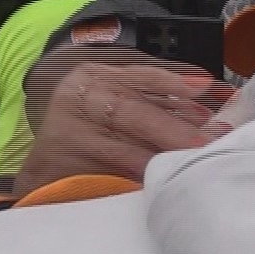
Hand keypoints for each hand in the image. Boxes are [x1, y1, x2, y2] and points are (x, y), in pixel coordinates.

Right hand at [15, 51, 224, 193]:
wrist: (48, 170)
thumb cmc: (93, 136)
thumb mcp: (118, 110)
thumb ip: (157, 106)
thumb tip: (206, 117)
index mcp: (96, 77)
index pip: (139, 76)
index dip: (173, 82)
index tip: (205, 88)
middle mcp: (80, 97)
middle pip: (131, 110)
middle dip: (172, 128)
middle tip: (204, 143)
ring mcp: (71, 129)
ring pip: (122, 143)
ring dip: (160, 153)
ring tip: (189, 162)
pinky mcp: (66, 160)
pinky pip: (110, 167)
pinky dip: (138, 173)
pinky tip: (159, 178)